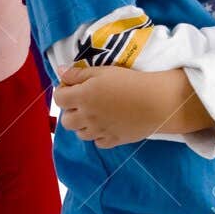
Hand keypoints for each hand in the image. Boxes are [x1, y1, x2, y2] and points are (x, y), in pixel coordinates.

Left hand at [53, 65, 186, 147]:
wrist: (156, 101)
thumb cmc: (130, 82)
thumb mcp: (103, 71)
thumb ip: (78, 74)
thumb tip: (60, 71)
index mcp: (82, 97)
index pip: (58, 98)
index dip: (63, 91)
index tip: (73, 86)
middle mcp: (87, 117)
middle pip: (66, 120)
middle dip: (71, 110)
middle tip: (84, 101)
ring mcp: (99, 131)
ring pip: (80, 134)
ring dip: (83, 124)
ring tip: (97, 113)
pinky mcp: (113, 140)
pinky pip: (98, 142)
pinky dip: (99, 135)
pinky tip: (108, 124)